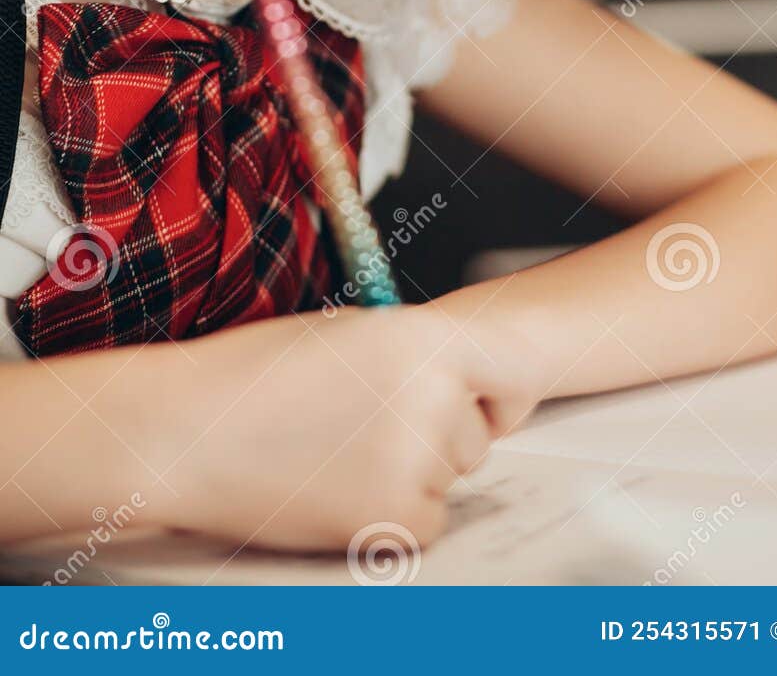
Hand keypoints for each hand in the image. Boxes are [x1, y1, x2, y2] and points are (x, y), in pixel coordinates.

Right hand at [152, 302, 541, 553]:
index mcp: (423, 339)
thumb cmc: (257, 377)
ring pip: (449, 477)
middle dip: (436, 434)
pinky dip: (395, 516)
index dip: (496, 390)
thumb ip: (415, 352)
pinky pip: (428, 521)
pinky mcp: (393, 517)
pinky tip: (339, 487)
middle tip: (364, 425)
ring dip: (413, 473)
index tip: (483, 401)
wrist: (188, 431)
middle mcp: (432, 395)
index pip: (511, 369)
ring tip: (340, 451)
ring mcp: (415, 458)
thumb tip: (462, 383)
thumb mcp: (352, 332)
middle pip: (475, 432)